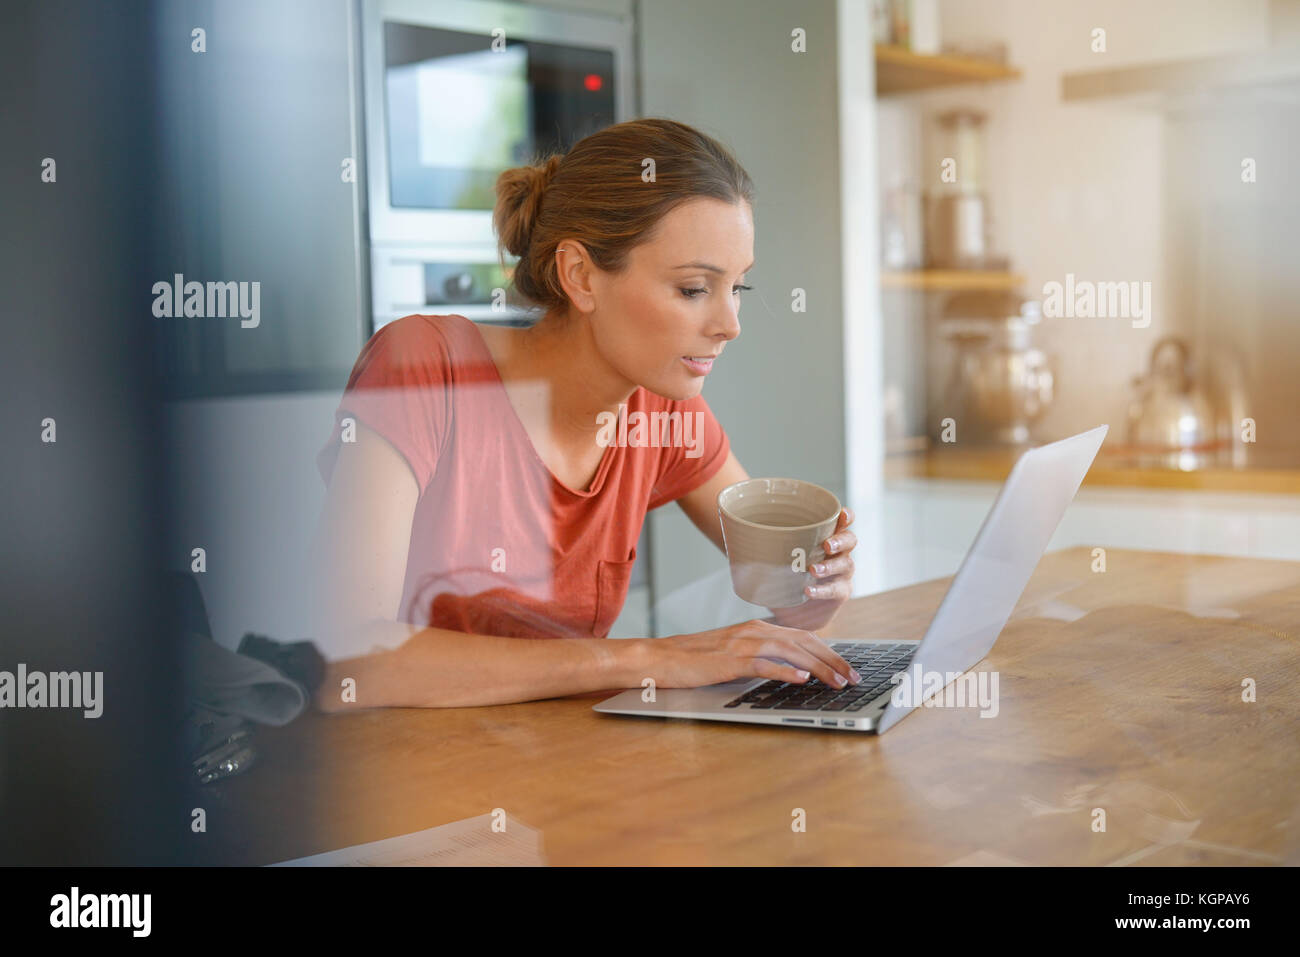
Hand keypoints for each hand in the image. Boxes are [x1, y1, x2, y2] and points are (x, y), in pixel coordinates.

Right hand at [633, 619, 858, 689]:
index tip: (847, 668)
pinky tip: (802, 679)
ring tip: (837, 681)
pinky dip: (785, 670)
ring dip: (818, 667)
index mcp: (756, 629)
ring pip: (790, 651)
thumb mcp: (734, 655)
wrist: (660, 658)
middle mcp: (753, 631)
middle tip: (853, 677)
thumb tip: (792, 671)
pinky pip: (763, 663)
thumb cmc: (695, 661)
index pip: (803, 637)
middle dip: (833, 659)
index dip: (829, 652)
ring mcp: (741, 644)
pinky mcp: (729, 660)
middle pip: (804, 641)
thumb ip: (761, 658)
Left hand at [768, 507, 856, 631]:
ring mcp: (842, 574)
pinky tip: (808, 590)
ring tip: (813, 569)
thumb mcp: (773, 555)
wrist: (792, 611)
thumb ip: (760, 540)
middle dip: (841, 540)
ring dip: (830, 566)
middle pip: (851, 541)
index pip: (843, 522)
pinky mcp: (840, 593)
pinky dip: (821, 590)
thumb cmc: (783, 575)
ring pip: (846, 565)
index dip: (845, 516)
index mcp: (827, 537)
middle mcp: (839, 553)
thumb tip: (728, 524)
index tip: (840, 514)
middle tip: (826, 544)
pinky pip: (836, 590)